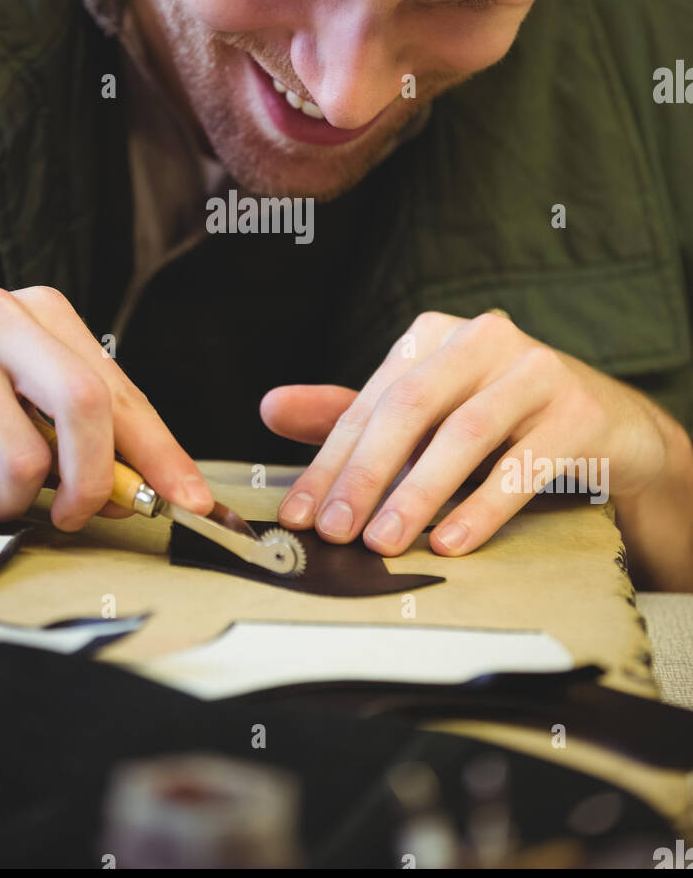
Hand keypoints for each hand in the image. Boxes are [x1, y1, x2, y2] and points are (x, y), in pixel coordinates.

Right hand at [0, 286, 213, 530]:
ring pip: (25, 465)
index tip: (193, 501)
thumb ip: (67, 424)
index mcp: (37, 313)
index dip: (161, 452)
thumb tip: (143, 485)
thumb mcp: (3, 391)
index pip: (119, 388)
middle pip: (89, 410)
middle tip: (71, 517)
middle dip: (94, 483)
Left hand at [261, 310, 691, 578]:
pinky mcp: (578, 412)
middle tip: (335, 531)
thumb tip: (270, 408)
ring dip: (418, 492)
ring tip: (383, 542)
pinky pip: (523, 464)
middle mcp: (483, 339)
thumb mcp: (424, 415)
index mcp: (434, 334)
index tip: (299, 514)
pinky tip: (450, 542)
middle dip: (364, 473)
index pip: (371, 402)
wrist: (607, 426)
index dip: (329, 460)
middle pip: (411, 407)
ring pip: (465, 434)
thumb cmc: (500, 420)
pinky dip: (482, 506)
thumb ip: (352, 414)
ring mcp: (536, 371)